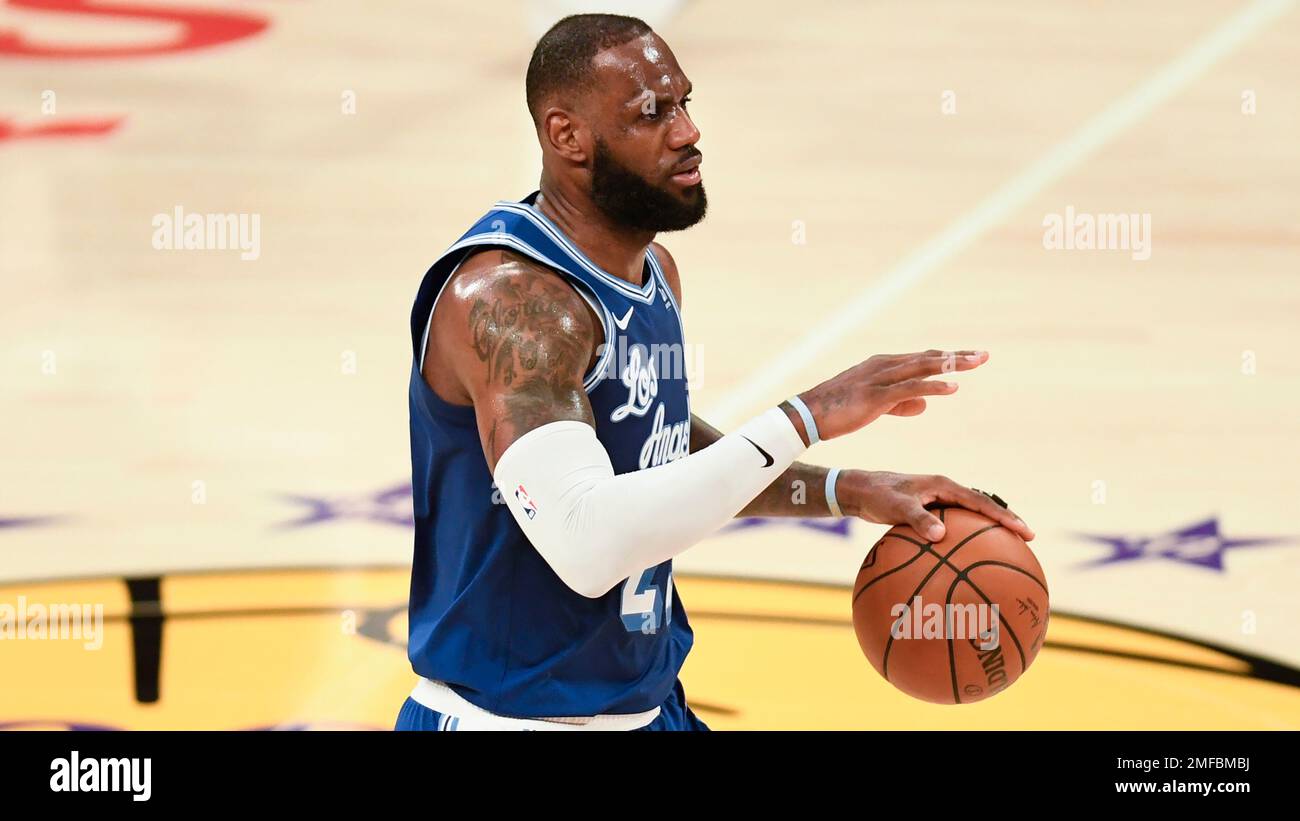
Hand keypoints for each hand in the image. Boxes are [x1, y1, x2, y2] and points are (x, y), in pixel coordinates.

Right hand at [791, 350, 988, 442]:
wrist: (808, 415)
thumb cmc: (838, 411)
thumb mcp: (874, 406)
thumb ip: (901, 403)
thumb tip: (926, 404)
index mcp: (883, 366)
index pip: (922, 359)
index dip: (948, 358)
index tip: (971, 358)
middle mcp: (884, 366)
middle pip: (928, 358)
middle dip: (957, 357)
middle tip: (984, 356)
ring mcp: (879, 379)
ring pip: (922, 367)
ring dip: (951, 365)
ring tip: (976, 363)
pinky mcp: (875, 395)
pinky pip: (910, 388)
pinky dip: (933, 387)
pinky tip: (953, 388)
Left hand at [835, 470, 1034, 541]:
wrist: (860, 490)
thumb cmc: (877, 495)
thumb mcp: (896, 506)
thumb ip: (917, 519)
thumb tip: (940, 536)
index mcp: (944, 486)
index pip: (982, 502)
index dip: (1005, 517)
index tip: (1025, 532)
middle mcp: (945, 492)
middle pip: (983, 508)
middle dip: (1006, 523)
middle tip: (1028, 541)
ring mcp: (939, 502)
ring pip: (971, 517)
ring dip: (988, 531)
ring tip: (1006, 551)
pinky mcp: (930, 511)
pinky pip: (954, 526)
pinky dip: (964, 538)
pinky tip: (966, 559)